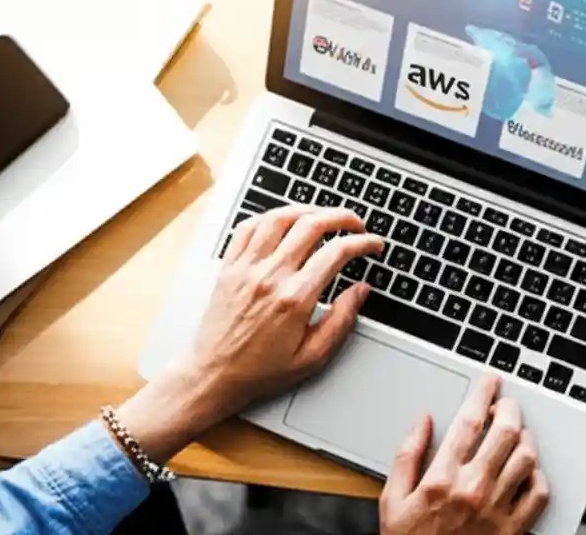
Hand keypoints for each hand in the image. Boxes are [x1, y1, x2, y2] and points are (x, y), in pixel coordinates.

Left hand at [115, 205, 383, 462]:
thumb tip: (361, 291)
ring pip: (279, 217)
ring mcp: (246, 268)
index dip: (363, 242)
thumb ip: (341, 320)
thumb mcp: (312, 357)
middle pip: (311, 225)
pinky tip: (284, 221)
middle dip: (342, 217)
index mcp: (294, 298)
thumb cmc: (260, 370)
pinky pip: (248, 227)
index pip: (336, 252)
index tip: (372, 244)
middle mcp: (270, 276)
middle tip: (355, 223)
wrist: (213, 376)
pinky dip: (270, 216)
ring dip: (307, 209)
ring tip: (323, 215)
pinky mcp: (229, 267)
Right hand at [380, 377, 549, 534]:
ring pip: (527, 456)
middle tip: (506, 404)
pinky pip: (540, 491)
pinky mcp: (515, 529)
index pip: (469, 421)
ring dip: (525, 438)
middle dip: (510, 408)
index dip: (483, 393)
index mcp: (442, 479)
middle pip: (506, 431)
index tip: (490, 381)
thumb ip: (407, 455)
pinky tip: (526, 471)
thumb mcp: (392, 501)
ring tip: (516, 435)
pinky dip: (538, 475)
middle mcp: (475, 489)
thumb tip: (422, 420)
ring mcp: (498, 509)